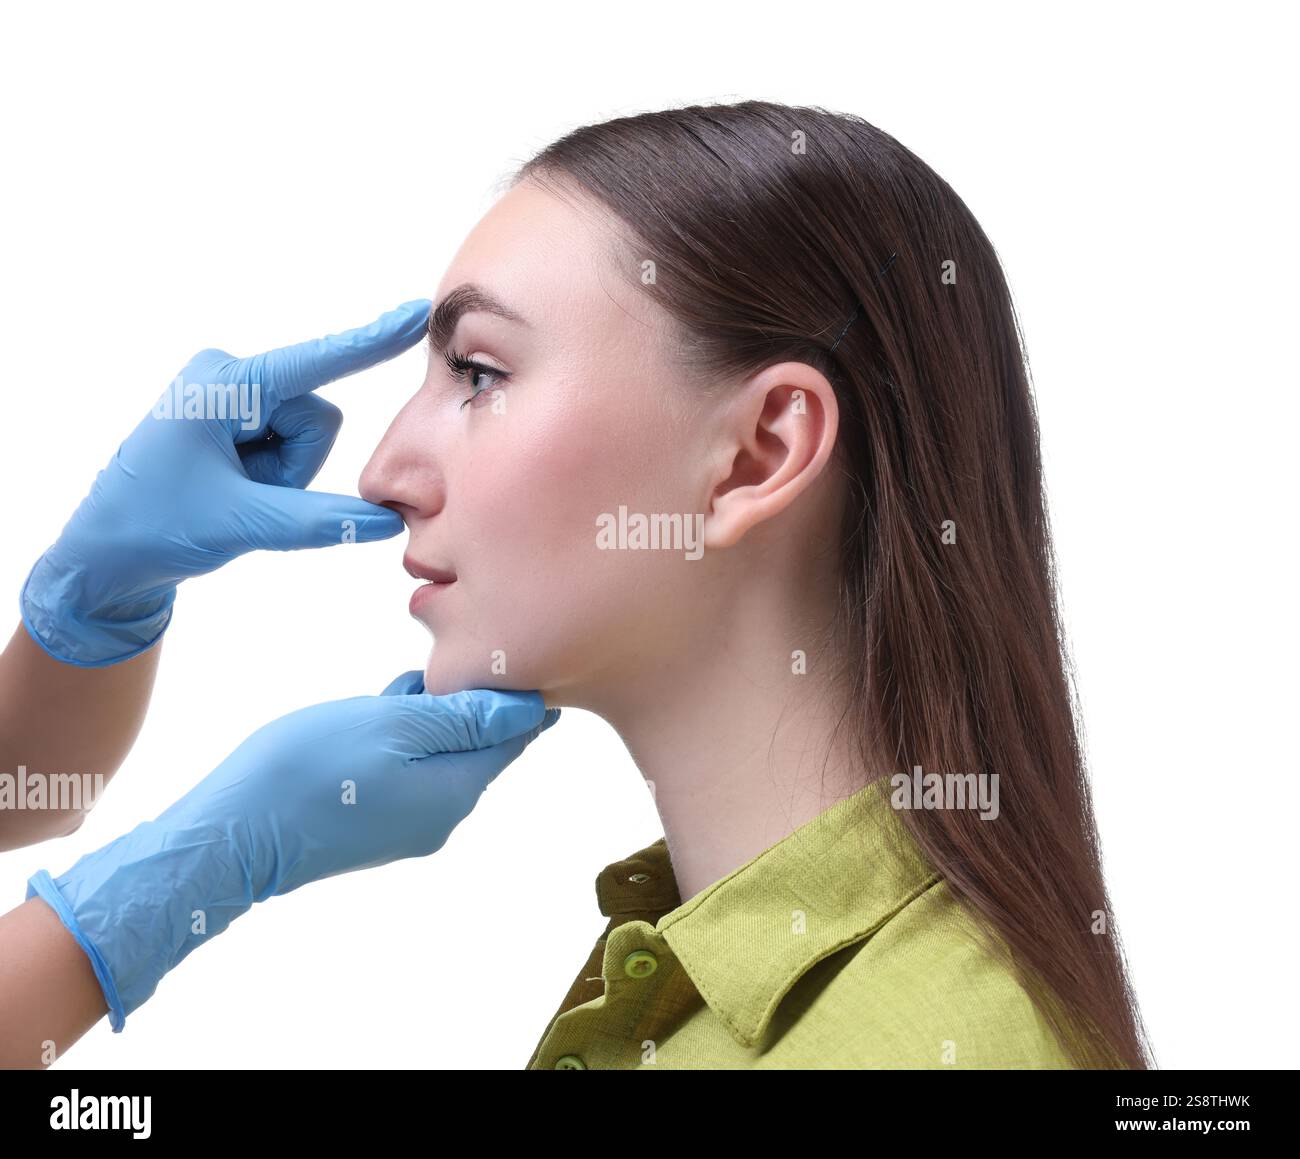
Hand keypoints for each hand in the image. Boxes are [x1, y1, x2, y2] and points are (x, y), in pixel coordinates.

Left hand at [20, 299, 431, 665]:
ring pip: (308, 435)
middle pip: (317, 418)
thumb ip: (317, 521)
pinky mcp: (235, 420)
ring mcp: (232, 398)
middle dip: (295, 466)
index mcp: (222, 385)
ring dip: (284, 475)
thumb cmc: (155, 527)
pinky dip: (275, 476)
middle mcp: (229, 378)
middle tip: (242, 494)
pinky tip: (233, 489)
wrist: (105, 556)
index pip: (314, 363)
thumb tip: (386, 523)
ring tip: (233, 492)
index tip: (415, 314)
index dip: (370, 341)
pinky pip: (289, 444)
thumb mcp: (241, 524)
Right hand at [25, 673, 558, 1029]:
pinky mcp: (374, 823)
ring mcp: (407, 824)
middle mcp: (442, 816)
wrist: (230, 834)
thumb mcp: (393, 726)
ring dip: (430, 714)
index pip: (514, 737)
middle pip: (480, 745)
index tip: (497, 650)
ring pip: (441, 752)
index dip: (512, 692)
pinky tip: (380, 709)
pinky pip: (408, 768)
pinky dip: (402, 735)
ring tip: (407, 682)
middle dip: (467, 700)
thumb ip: (464, 718)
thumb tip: (528, 709)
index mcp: (457, 792)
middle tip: (442, 659)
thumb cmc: (309, 769)